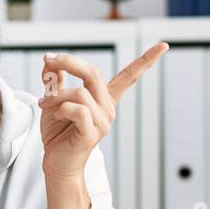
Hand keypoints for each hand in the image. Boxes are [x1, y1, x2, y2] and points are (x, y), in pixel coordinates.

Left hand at [38, 42, 168, 179]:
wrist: (56, 163)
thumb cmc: (58, 133)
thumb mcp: (54, 101)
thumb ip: (55, 81)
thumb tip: (49, 62)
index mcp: (104, 98)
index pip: (129, 76)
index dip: (146, 60)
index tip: (164, 45)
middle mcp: (108, 108)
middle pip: (93, 73)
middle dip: (68, 62)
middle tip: (47, 60)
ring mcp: (103, 121)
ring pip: (80, 92)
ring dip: (55, 95)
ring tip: (45, 104)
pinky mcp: (93, 133)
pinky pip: (77, 110)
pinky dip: (60, 108)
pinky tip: (55, 116)